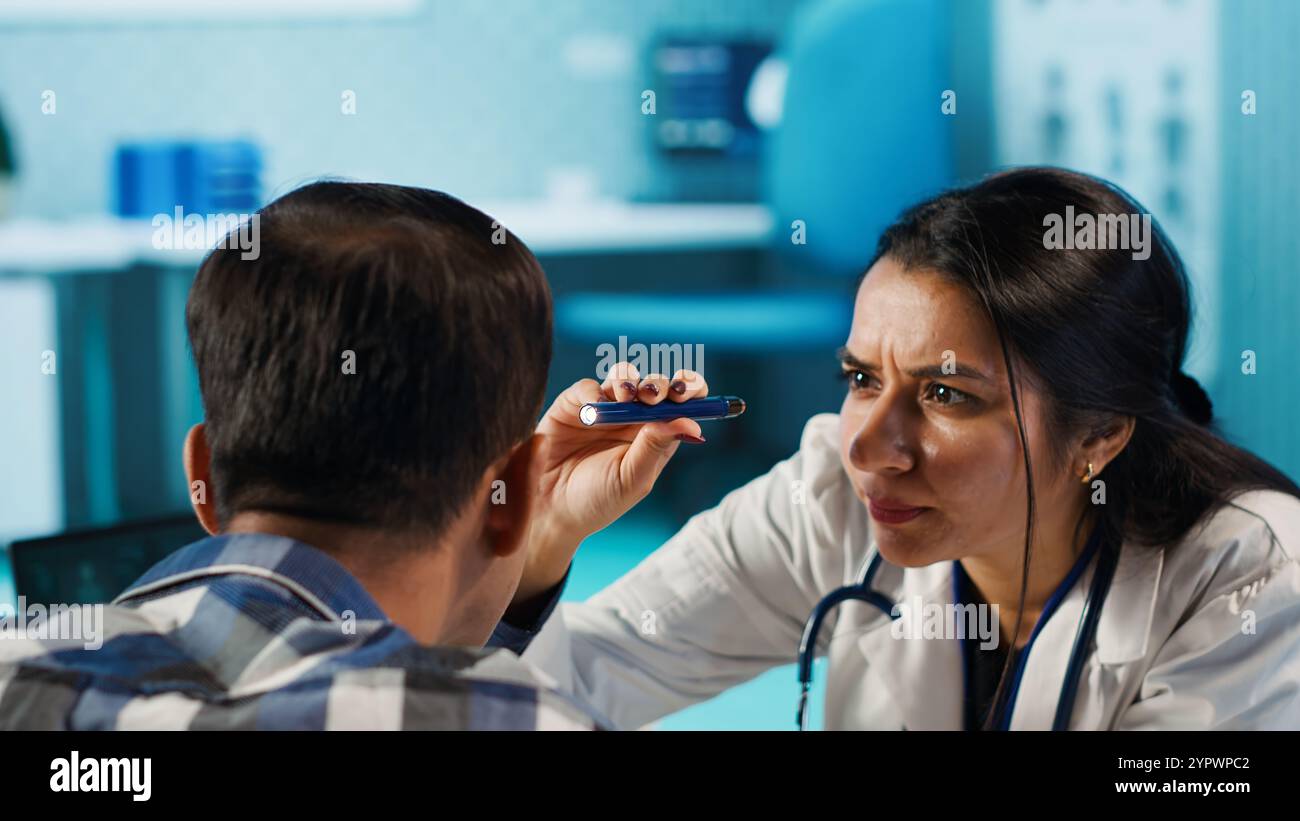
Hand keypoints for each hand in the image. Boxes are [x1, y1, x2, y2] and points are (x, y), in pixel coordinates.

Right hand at [516, 362, 710, 602]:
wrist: (547, 509)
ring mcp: (603, 409)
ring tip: (627, 395)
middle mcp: (632, 419)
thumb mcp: (632, 478)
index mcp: (654, 437)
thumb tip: (692, 423)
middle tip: (654, 395)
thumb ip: (656, 447)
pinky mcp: (573, 404)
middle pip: (655, 386)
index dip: (690, 391)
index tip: (691, 390)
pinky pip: (588, 386)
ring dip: (629, 380)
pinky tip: (593, 408)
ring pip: (624, 377)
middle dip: (659, 384)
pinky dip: (594, 391)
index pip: (681, 406)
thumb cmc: (595, 501)